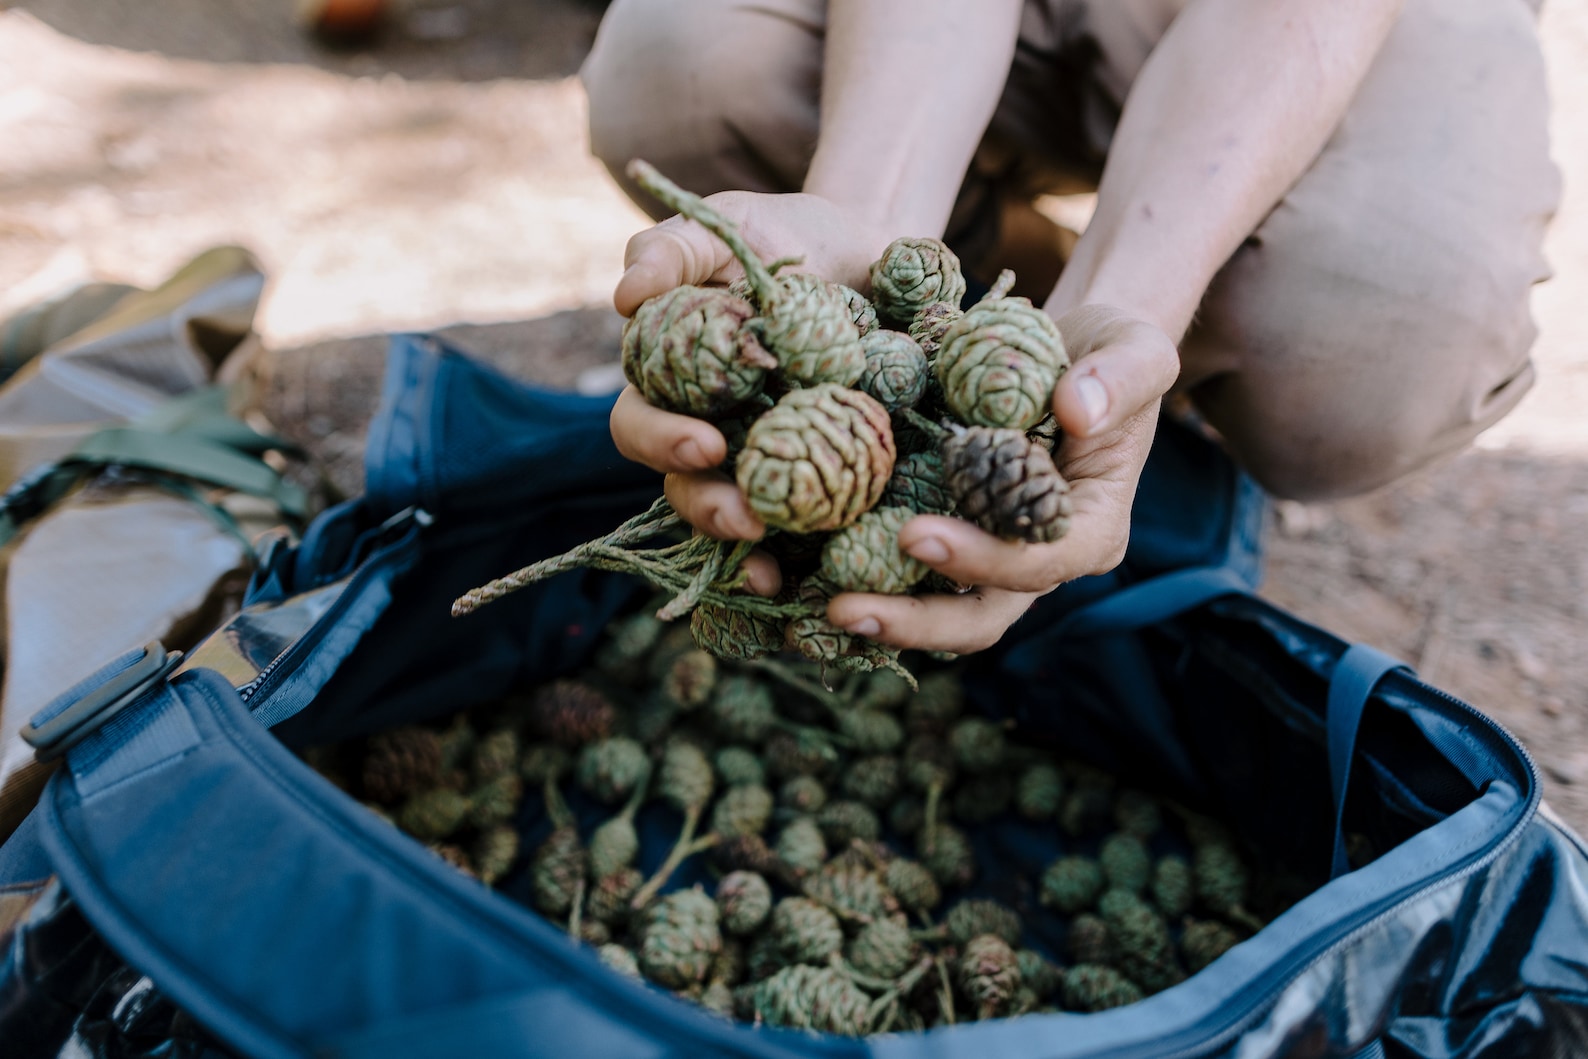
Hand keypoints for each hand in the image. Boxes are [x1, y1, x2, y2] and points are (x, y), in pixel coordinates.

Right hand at [611, 190, 896, 597]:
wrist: (868, 248)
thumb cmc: (781, 234)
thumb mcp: (724, 226)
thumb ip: (669, 252)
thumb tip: (625, 297)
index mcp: (670, 384)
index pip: (641, 425)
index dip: (664, 442)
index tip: (707, 445)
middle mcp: (711, 433)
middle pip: (686, 490)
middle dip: (709, 510)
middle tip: (748, 519)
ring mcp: (766, 460)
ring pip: (742, 520)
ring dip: (752, 551)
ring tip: (777, 569)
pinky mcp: (824, 475)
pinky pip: (810, 525)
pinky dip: (815, 554)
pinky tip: (832, 576)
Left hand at [825, 305, 1179, 652]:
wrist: (1068, 352)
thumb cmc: (1109, 353)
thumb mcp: (1134, 351)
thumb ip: (1117, 380)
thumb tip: (1075, 410)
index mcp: (1088, 530)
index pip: (1038, 563)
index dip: (980, 559)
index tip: (919, 535)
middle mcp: (1036, 560)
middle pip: (978, 616)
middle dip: (914, 621)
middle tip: (845, 607)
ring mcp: (985, 556)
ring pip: (932, 609)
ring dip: (873, 615)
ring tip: (805, 608)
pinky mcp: (943, 536)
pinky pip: (895, 571)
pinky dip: (851, 576)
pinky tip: (791, 574)